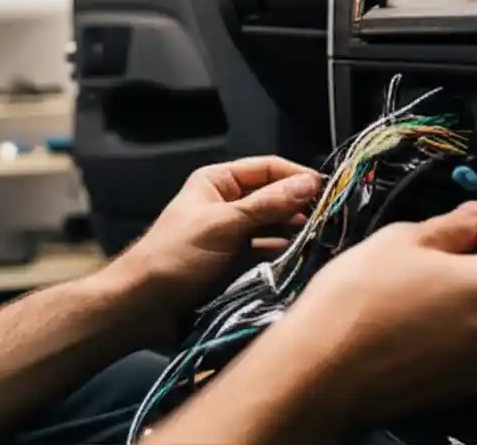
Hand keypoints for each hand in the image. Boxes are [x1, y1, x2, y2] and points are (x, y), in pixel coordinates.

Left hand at [94, 156, 320, 326]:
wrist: (143, 307)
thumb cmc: (175, 256)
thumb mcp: (223, 224)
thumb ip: (268, 204)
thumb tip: (310, 183)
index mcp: (218, 182)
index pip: (268, 169)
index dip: (297, 176)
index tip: (329, 190)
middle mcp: (228, 204)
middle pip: (275, 198)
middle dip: (301, 207)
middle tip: (333, 220)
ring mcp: (234, 235)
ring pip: (275, 228)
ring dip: (296, 233)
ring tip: (325, 241)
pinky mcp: (237, 264)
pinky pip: (268, 254)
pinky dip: (285, 256)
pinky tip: (305, 260)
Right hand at [276, 201, 476, 422]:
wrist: (320, 368)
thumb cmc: (358, 301)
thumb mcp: (400, 240)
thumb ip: (451, 225)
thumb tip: (475, 216)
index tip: (459, 235)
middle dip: (473, 273)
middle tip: (425, 266)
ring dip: (459, 308)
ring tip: (409, 300)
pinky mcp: (454, 392)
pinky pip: (463, 354)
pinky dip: (445, 340)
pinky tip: (405, 331)